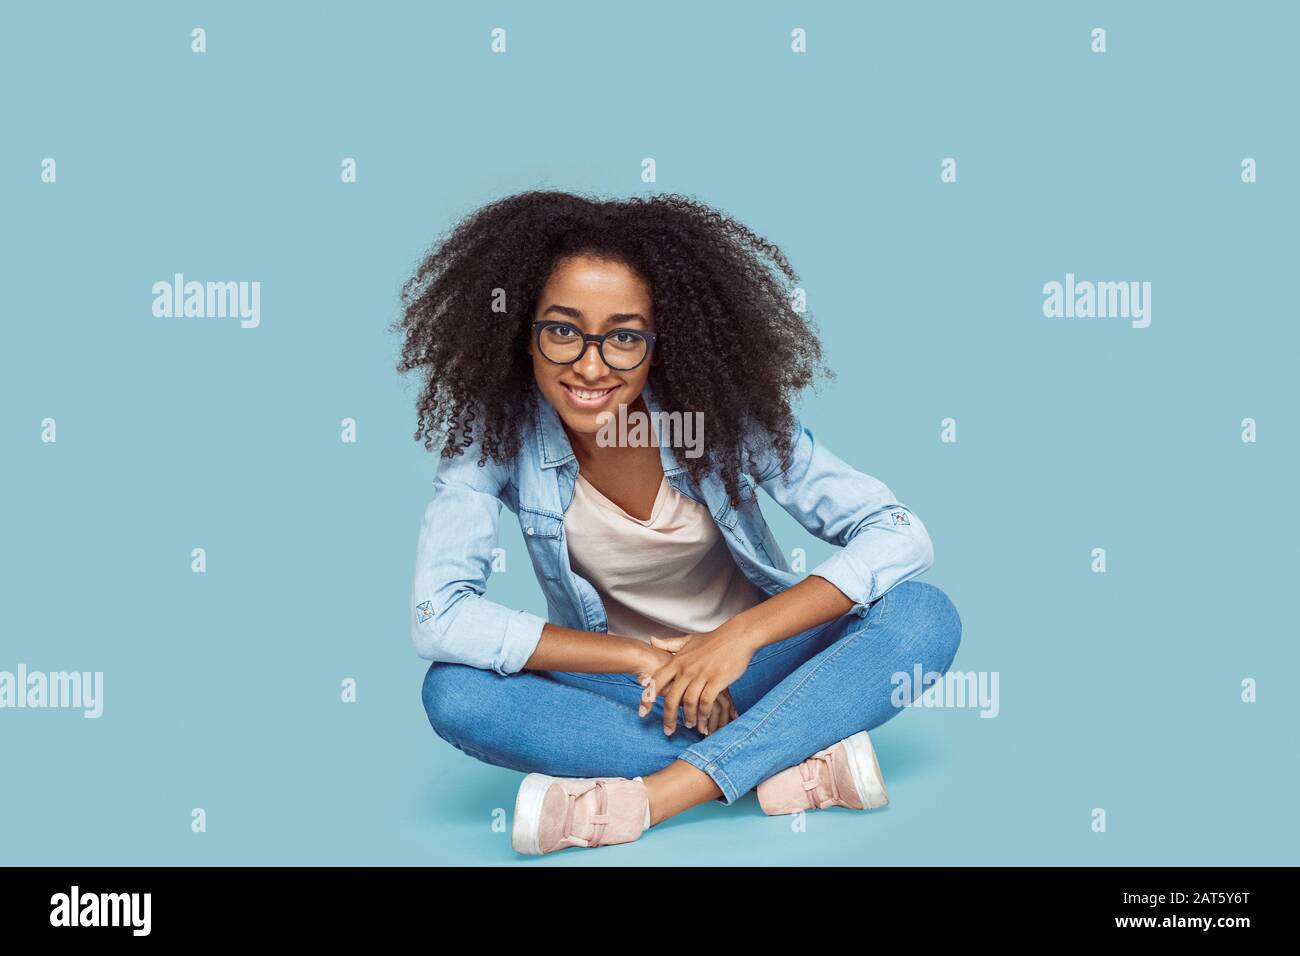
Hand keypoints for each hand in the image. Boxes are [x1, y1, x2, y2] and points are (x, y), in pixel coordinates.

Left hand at [638, 622, 758, 734]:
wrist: (737, 636)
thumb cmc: (713, 639)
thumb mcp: (688, 640)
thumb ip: (669, 644)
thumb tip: (651, 641)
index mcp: (678, 660)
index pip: (656, 681)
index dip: (647, 698)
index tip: (642, 713)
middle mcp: (686, 669)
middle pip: (671, 699)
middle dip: (668, 718)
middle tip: (668, 730)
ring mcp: (701, 675)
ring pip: (689, 703)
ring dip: (689, 718)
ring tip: (690, 726)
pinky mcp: (716, 680)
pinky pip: (706, 702)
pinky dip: (703, 714)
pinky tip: (704, 721)